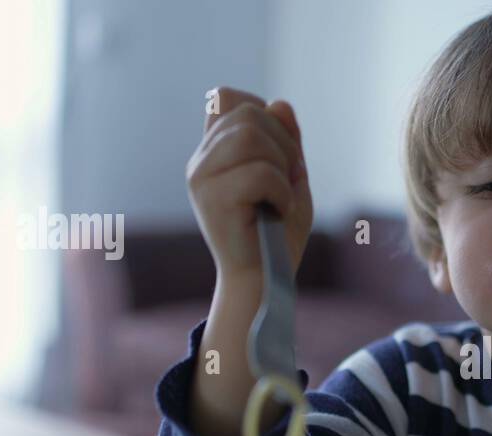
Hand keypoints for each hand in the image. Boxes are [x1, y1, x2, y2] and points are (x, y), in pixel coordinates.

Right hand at [186, 87, 312, 280]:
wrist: (264, 281)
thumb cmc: (277, 234)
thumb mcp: (289, 178)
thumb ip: (286, 141)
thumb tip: (280, 104)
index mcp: (213, 151)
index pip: (226, 98)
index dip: (261, 112)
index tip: (279, 152)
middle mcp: (201, 160)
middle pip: (248, 114)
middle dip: (284, 144)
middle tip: (290, 181)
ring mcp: (201, 177)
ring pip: (251, 136)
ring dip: (282, 166)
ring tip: (282, 196)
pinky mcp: (212, 198)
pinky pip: (259, 172)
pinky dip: (281, 191)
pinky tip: (278, 211)